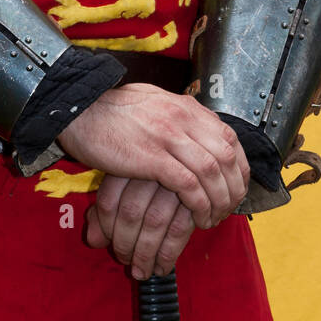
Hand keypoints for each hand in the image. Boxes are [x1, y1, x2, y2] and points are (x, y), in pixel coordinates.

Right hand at [56, 83, 249, 229]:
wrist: (80, 109)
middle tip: (229, 209)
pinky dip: (200, 205)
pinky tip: (197, 218)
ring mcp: (169, 137)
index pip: (230, 137)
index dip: (240, 167)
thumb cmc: (113, 110)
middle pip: (227, 157)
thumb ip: (179, 116)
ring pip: (212, 173)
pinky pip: (189, 186)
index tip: (237, 187)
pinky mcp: (152, 158)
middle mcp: (183, 118)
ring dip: (219, 201)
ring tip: (213, 218)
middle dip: (234, 188)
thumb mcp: (155, 102)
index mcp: (186, 106)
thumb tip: (199, 133)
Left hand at [86, 174, 196, 279]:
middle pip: (130, 212)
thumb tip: (93, 241)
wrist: (195, 159)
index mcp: (127, 163)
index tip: (107, 244)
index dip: (105, 228)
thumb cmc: (153, 179)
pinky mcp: (197, 197)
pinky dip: (168, 254)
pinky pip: (179, 229)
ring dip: (146, 254)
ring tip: (142, 271)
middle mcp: (149, 169)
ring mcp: (174, 181)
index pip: (108, 200)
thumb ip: (107, 209)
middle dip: (126, 245)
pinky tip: (162, 267)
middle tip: (126, 262)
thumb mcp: (123, 184)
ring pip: (154, 221)